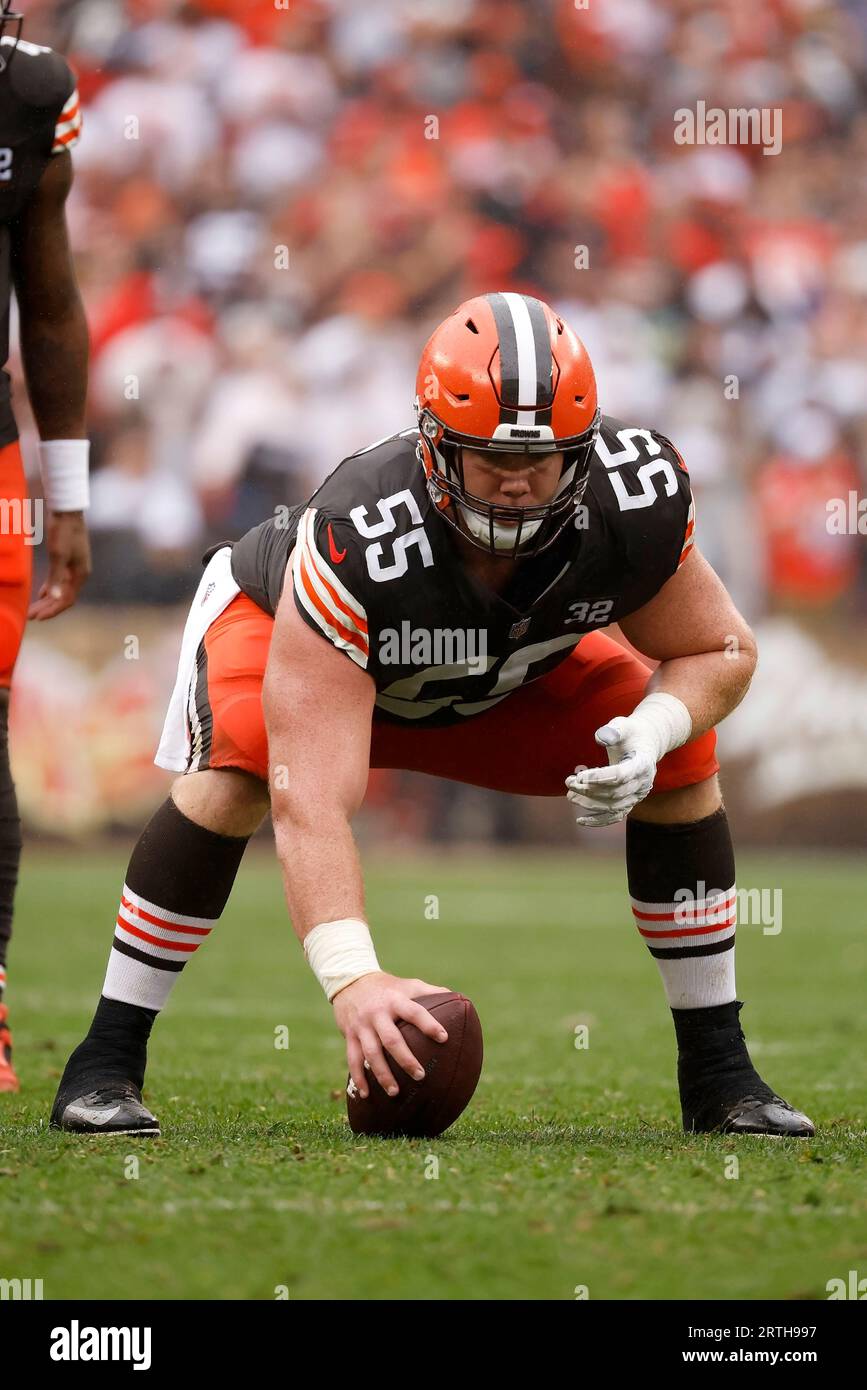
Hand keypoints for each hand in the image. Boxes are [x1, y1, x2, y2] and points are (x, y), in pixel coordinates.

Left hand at [28, 510, 91, 619]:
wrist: (67, 511)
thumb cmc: (63, 532)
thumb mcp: (58, 555)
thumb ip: (56, 577)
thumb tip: (54, 597)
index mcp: (80, 575)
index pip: (67, 600)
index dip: (52, 611)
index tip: (37, 618)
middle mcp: (79, 574)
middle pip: (63, 597)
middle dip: (46, 608)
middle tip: (29, 616)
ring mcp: (74, 568)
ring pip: (60, 590)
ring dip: (46, 600)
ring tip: (33, 608)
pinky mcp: (68, 561)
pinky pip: (59, 581)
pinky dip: (49, 589)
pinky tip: (40, 594)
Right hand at [333, 972, 450, 1099]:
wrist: (350, 981)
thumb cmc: (387, 987)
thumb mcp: (408, 985)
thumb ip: (431, 993)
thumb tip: (460, 1000)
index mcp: (396, 1000)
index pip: (414, 1012)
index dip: (429, 1024)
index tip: (444, 1038)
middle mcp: (377, 1013)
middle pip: (391, 1039)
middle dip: (405, 1059)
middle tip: (421, 1076)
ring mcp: (362, 1026)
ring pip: (371, 1053)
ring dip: (382, 1074)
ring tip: (395, 1092)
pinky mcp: (349, 1035)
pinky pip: (353, 1059)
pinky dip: (358, 1077)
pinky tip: (366, 1094)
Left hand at [565, 715, 657, 826]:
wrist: (646, 743)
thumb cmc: (631, 733)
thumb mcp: (624, 725)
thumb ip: (613, 730)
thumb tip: (600, 738)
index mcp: (643, 763)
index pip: (620, 775)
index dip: (599, 777)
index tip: (580, 776)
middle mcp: (643, 783)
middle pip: (614, 792)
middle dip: (589, 790)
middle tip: (569, 782)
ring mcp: (638, 795)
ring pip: (613, 806)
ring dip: (589, 803)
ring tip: (570, 795)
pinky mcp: (631, 802)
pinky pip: (616, 816)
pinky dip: (598, 821)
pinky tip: (580, 821)